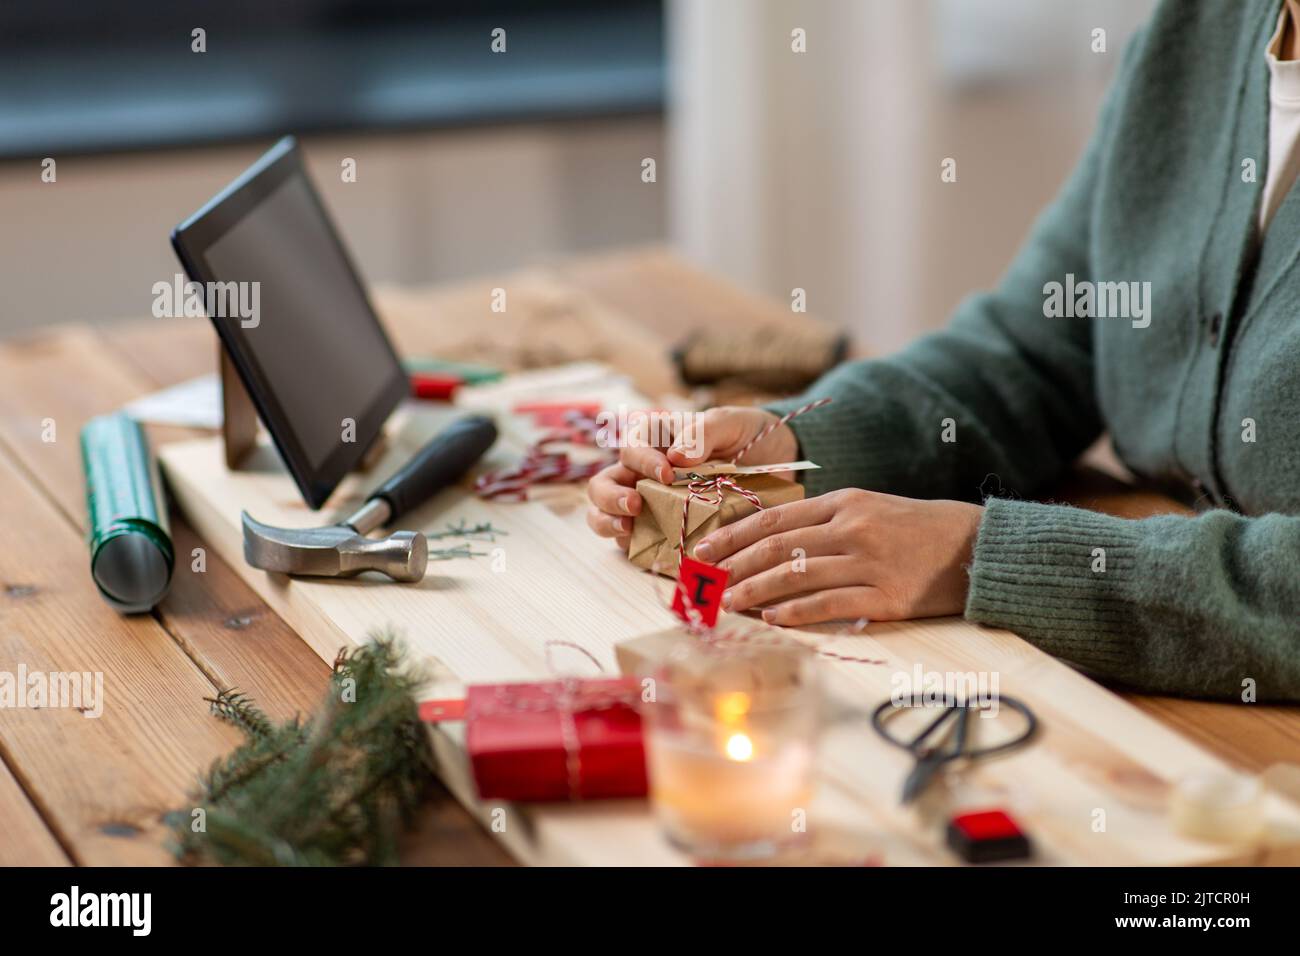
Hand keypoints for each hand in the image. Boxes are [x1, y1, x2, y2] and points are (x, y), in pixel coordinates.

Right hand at [586, 406, 798, 551]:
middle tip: (633, 505)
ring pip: (608, 516)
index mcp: (655, 441)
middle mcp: (643, 474)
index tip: (667, 473)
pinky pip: (641, 544)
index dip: (641, 460)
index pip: (631, 447)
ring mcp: (650, 505)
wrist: (777, 461)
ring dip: (608, 524)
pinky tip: (655, 553)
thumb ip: (703, 431)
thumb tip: (676, 456)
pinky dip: (640, 550)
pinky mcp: (663, 532)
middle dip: (609, 497)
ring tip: (627, 531)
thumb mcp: (730, 423)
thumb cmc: (746, 435)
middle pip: (604, 484)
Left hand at [691, 489, 982, 624]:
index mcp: (844, 502)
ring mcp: (869, 562)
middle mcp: (852, 528)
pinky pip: (831, 604)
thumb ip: (825, 520)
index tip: (703, 550)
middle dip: (733, 565)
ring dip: (754, 591)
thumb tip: (771, 541)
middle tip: (703, 583)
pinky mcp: (886, 597)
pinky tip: (773, 620)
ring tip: (727, 604)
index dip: (733, 535)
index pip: (774, 518)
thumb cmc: (918, 530)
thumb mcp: (870, 508)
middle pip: (777, 547)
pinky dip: (797, 612)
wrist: (977, 547)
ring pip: (796, 575)